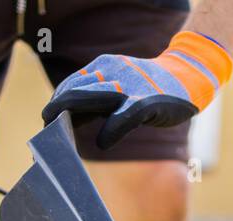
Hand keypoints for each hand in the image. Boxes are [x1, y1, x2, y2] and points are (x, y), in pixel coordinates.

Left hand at [42, 31, 232, 149]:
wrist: (188, 77)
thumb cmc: (149, 88)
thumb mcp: (117, 88)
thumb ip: (93, 102)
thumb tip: (66, 119)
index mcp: (102, 66)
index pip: (69, 86)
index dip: (55, 106)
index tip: (46, 125)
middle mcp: (112, 72)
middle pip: (74, 92)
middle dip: (55, 114)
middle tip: (44, 136)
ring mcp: (129, 86)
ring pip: (90, 100)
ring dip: (71, 120)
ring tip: (60, 140)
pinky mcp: (146, 102)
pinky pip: (122, 118)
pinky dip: (110, 132)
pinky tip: (103, 142)